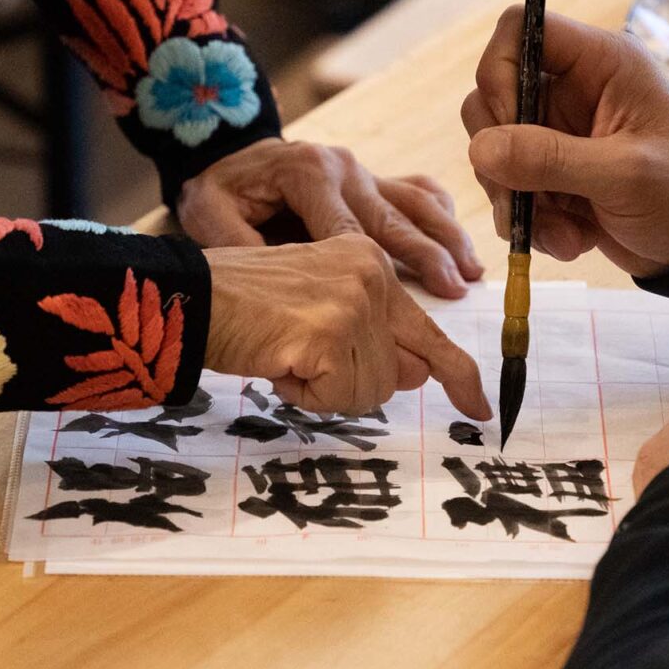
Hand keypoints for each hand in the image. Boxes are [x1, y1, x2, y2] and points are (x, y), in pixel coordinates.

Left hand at [178, 139, 484, 297]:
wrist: (223, 150)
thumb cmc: (217, 191)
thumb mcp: (209, 214)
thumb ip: (240, 246)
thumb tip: (277, 279)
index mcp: (307, 173)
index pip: (351, 229)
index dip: (381, 265)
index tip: (405, 298)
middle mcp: (343, 166)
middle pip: (394, 216)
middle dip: (429, 254)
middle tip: (456, 288)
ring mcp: (362, 169)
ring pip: (416, 201)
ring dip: (447, 237)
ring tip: (473, 272)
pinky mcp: (371, 176)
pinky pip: (416, 188)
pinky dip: (441, 214)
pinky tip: (461, 243)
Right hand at [202, 235, 492, 419]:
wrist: (189, 298)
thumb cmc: (243, 308)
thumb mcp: (318, 315)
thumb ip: (373, 340)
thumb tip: (418, 374)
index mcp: (369, 261)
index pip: (430, 330)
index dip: (459, 376)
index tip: (479, 407)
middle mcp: (371, 273)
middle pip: (402, 371)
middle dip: (356, 386)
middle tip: (303, 364)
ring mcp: (354, 301)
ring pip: (371, 390)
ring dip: (324, 391)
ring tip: (285, 357)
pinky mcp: (332, 331)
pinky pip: (339, 396)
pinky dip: (306, 396)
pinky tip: (278, 364)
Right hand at [462, 8, 668, 276]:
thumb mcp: (625, 175)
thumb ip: (552, 159)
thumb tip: (481, 150)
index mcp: (599, 65)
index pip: (521, 31)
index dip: (500, 72)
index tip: (509, 126)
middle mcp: (570, 90)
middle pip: (492, 95)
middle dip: (500, 155)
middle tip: (523, 197)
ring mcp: (556, 133)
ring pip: (494, 151)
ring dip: (518, 201)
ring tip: (565, 232)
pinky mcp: (549, 173)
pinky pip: (509, 189)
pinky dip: (531, 223)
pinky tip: (572, 238)